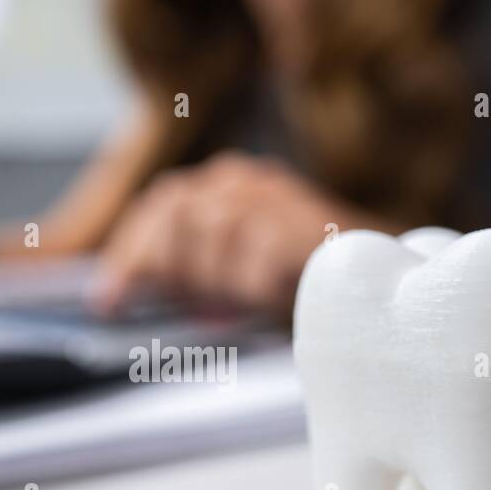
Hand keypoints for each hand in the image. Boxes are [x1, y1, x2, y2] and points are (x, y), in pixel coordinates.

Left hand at [90, 152, 382, 315]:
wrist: (383, 285)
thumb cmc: (302, 287)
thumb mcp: (232, 274)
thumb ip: (188, 272)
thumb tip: (118, 293)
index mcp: (227, 185)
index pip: (160, 208)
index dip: (128, 255)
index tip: (107, 302)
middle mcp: (245, 181)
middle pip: (176, 216)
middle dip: (171, 269)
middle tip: (193, 309)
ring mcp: (274, 198)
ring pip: (212, 239)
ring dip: (223, 285)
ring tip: (250, 302)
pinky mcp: (298, 225)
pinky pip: (253, 269)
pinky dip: (257, 292)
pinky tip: (276, 297)